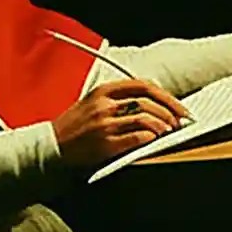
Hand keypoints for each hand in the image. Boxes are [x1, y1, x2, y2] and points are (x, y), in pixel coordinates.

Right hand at [52, 80, 192, 168]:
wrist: (50, 145)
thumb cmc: (73, 126)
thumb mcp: (92, 102)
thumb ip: (118, 98)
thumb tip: (152, 103)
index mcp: (103, 90)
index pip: (143, 86)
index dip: (166, 96)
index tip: (179, 106)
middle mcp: (104, 104)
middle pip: (148, 102)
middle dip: (170, 112)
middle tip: (180, 122)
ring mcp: (104, 123)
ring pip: (145, 118)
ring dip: (162, 126)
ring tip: (169, 132)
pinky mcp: (105, 143)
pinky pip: (135, 137)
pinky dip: (149, 138)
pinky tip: (154, 140)